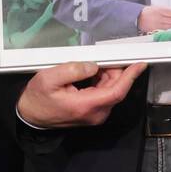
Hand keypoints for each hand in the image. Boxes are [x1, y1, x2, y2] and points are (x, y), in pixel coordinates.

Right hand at [16, 61, 147, 127]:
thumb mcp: (48, 78)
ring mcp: (95, 115)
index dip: (130, 77)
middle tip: (105, 56)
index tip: (140, 64)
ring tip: (95, 63)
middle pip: (116, 89)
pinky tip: (93, 72)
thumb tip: (93, 65)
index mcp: (86, 106)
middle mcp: (95, 114)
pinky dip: (103, 81)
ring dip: (108, 75)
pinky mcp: (92, 113)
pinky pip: (104, 94)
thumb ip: (72, 70)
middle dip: (115, 70)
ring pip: (111, 91)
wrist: (31, 116)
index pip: (116, 91)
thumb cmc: (38, 97)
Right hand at [138, 6, 170, 31]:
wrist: (138, 17)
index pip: (170, 12)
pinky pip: (165, 28)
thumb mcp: (156, 7)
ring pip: (169, 25)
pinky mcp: (155, 29)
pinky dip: (170, 27)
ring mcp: (156, 24)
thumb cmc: (147, 12)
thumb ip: (165, 10)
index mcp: (158, 10)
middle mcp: (157, 17)